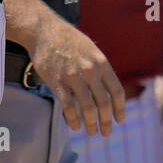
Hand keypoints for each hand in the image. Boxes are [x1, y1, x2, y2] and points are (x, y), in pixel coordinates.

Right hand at [29, 18, 125, 135]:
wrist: (43, 30)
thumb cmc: (67, 40)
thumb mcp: (90, 49)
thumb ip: (100, 68)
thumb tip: (108, 89)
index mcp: (102, 63)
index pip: (117, 92)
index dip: (120, 109)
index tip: (119, 120)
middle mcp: (90, 71)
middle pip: (103, 103)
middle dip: (106, 121)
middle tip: (106, 132)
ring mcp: (73, 76)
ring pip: (87, 107)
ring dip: (91, 123)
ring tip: (92, 132)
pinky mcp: (57, 81)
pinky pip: (68, 105)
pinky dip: (72, 118)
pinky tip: (74, 126)